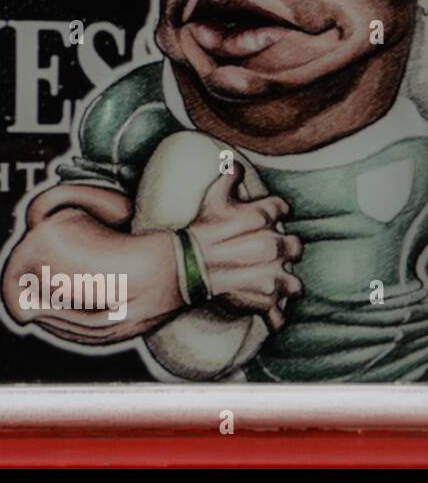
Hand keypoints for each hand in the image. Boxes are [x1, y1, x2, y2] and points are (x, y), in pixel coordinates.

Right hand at [186, 161, 303, 330]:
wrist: (188, 262)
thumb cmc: (202, 229)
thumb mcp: (214, 198)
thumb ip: (229, 178)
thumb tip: (234, 163)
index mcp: (263, 217)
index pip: (281, 208)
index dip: (275, 211)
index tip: (268, 216)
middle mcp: (273, 244)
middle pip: (295, 246)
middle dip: (286, 249)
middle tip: (272, 252)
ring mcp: (272, 273)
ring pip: (294, 284)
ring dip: (287, 285)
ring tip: (276, 284)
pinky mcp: (265, 298)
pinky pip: (277, 314)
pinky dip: (275, 319)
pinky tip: (272, 317)